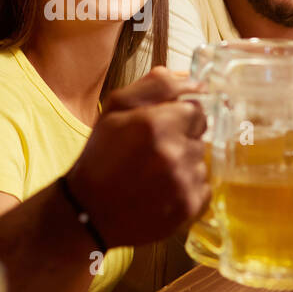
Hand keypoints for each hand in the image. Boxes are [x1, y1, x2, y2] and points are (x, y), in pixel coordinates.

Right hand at [68, 67, 208, 246]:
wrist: (89, 212)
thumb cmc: (100, 158)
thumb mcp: (114, 110)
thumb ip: (155, 86)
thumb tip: (191, 79)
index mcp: (155, 124)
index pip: (196, 109)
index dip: (180, 118)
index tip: (163, 129)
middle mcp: (173, 153)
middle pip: (200, 136)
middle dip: (182, 141)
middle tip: (153, 154)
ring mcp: (183, 182)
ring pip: (201, 162)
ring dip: (185, 166)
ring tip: (155, 175)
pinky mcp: (189, 207)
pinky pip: (204, 188)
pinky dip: (188, 189)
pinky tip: (163, 192)